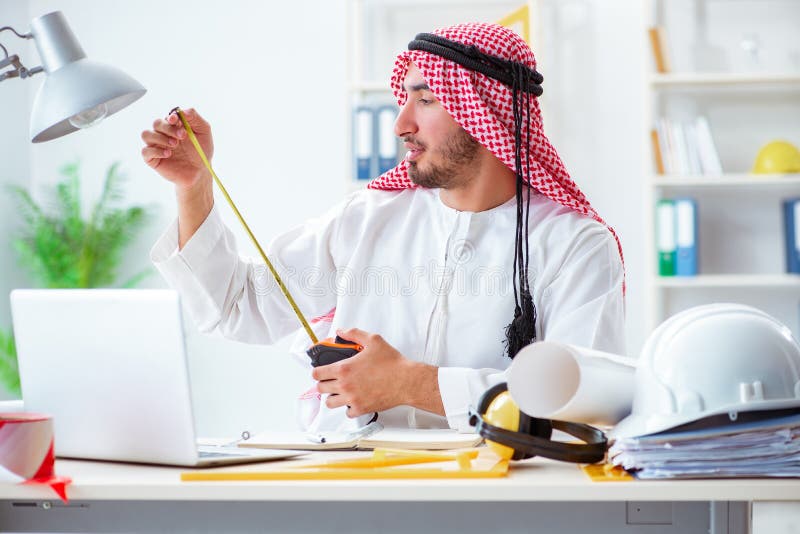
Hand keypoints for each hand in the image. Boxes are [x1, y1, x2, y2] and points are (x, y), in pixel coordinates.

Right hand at [140, 107, 213, 190]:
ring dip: (159, 137)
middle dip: (168, 128)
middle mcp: (163, 134)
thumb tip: (183, 111)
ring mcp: (157, 146)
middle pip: (156, 123)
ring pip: (146, 134)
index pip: (168, 116)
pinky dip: (156, 151)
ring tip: (174, 145)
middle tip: (182, 136)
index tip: (176, 120)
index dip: (171, 117)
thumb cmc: (201, 151)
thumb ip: (195, 118)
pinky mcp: (153, 159)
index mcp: (174, 126)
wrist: (200, 171)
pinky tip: (168, 154)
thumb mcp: (204, 132)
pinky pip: (145, 151)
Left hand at [312, 328, 426, 417]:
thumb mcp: (373, 340)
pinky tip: (354, 400)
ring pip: (330, 403)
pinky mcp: (361, 409)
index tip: (321, 371)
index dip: (317, 371)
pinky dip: (348, 408)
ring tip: (340, 391)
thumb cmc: (392, 363)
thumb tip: (341, 331)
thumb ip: (354, 334)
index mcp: (344, 368)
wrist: (407, 381)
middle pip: (320, 388)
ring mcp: (352, 399)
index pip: (317, 373)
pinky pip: (347, 413)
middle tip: (331, 379)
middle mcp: (345, 385)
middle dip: (324, 383)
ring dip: (333, 396)